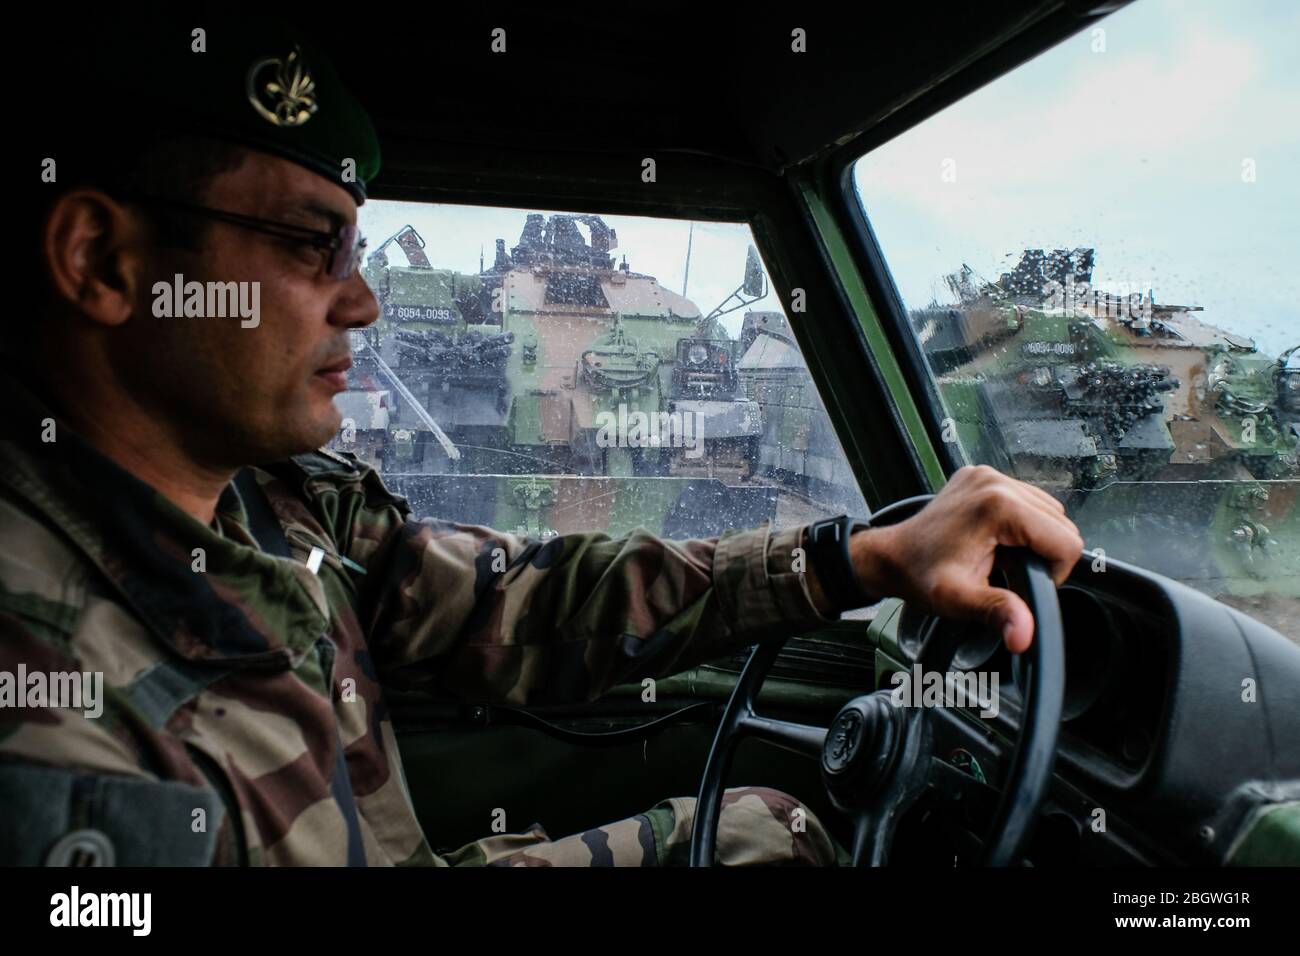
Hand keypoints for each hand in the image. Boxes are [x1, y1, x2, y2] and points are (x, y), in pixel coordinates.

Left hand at [849, 465, 1083, 652]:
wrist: (890, 557)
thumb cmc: (920, 575)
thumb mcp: (959, 599)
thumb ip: (997, 612)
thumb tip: (1024, 634)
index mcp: (998, 506)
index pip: (1065, 540)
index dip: (1055, 571)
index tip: (1026, 583)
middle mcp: (995, 482)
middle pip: (1060, 523)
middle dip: (1044, 554)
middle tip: (1011, 573)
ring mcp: (987, 476)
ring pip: (1047, 511)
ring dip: (1034, 539)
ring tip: (1002, 558)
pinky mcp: (982, 477)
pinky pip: (1025, 500)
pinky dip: (1020, 525)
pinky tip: (996, 542)